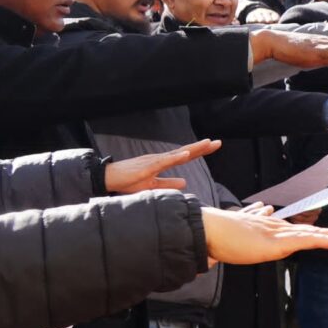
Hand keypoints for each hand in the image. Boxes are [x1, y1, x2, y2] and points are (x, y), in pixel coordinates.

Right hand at [105, 138, 219, 193]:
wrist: (108, 178)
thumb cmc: (128, 181)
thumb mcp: (152, 186)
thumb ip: (168, 183)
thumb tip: (185, 182)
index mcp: (162, 162)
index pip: (185, 155)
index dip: (200, 150)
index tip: (214, 145)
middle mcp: (160, 159)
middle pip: (185, 151)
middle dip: (202, 147)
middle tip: (218, 142)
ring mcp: (153, 161)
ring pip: (176, 154)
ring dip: (192, 149)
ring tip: (207, 144)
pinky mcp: (146, 167)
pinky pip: (163, 162)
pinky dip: (175, 158)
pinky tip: (186, 154)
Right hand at [202, 207, 327, 263]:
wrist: (208, 230)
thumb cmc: (224, 235)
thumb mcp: (248, 237)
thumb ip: (261, 228)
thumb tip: (269, 218)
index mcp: (279, 232)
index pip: (310, 236)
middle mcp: (284, 230)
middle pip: (319, 234)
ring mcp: (280, 235)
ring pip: (316, 236)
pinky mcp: (275, 241)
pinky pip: (302, 241)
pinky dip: (319, 240)